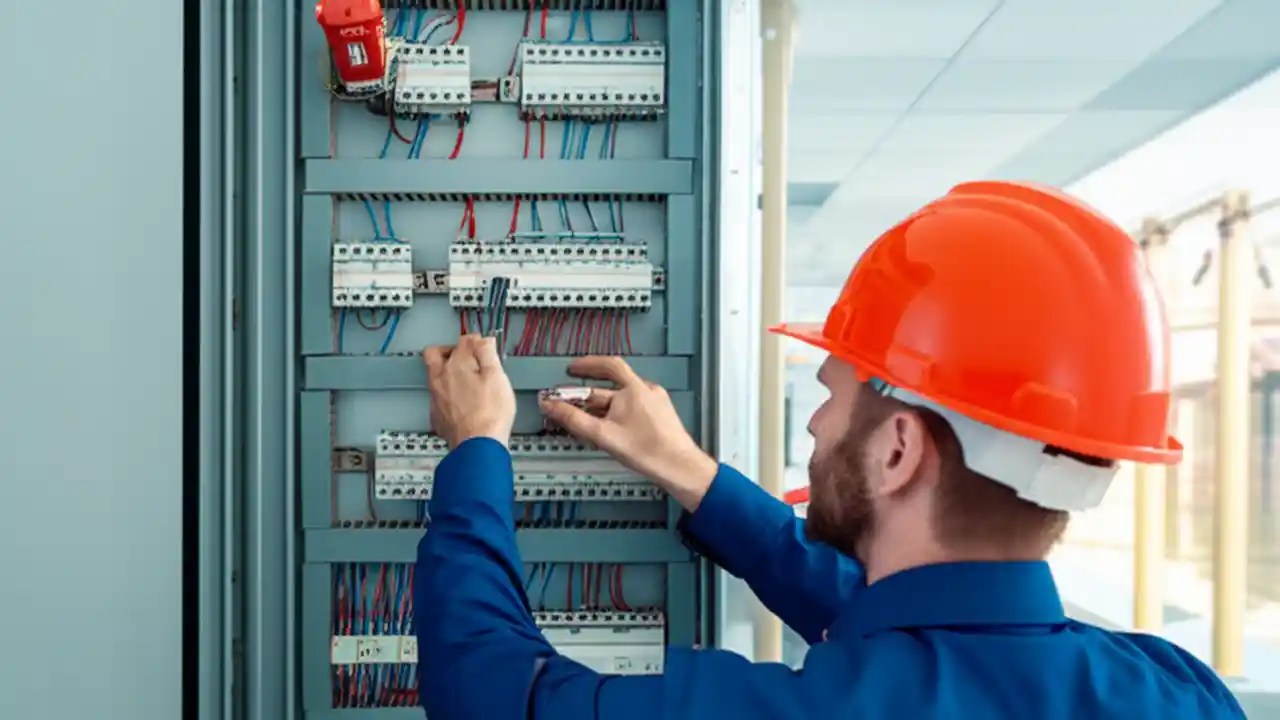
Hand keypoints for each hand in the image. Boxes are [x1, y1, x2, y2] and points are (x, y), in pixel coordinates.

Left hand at [423, 335, 515, 447]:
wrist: (478, 446)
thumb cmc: (490, 413)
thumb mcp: (497, 377)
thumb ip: (488, 353)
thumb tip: (484, 341)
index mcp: (456, 365)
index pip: (463, 341)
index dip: (476, 340)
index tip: (485, 346)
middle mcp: (440, 379)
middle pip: (434, 354)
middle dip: (449, 350)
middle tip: (465, 356)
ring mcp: (435, 398)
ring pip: (434, 377)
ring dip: (447, 373)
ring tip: (467, 380)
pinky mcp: (437, 416)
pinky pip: (437, 398)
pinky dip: (447, 395)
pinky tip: (462, 402)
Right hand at [539, 356, 717, 511]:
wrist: (680, 468)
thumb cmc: (648, 451)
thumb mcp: (603, 435)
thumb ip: (573, 419)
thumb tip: (550, 406)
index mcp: (634, 389)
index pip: (608, 365)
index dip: (587, 365)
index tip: (571, 370)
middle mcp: (646, 391)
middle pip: (610, 388)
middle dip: (586, 397)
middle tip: (567, 406)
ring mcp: (655, 403)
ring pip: (620, 401)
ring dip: (599, 409)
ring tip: (584, 424)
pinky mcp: (659, 417)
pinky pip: (631, 410)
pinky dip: (615, 416)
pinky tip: (607, 432)